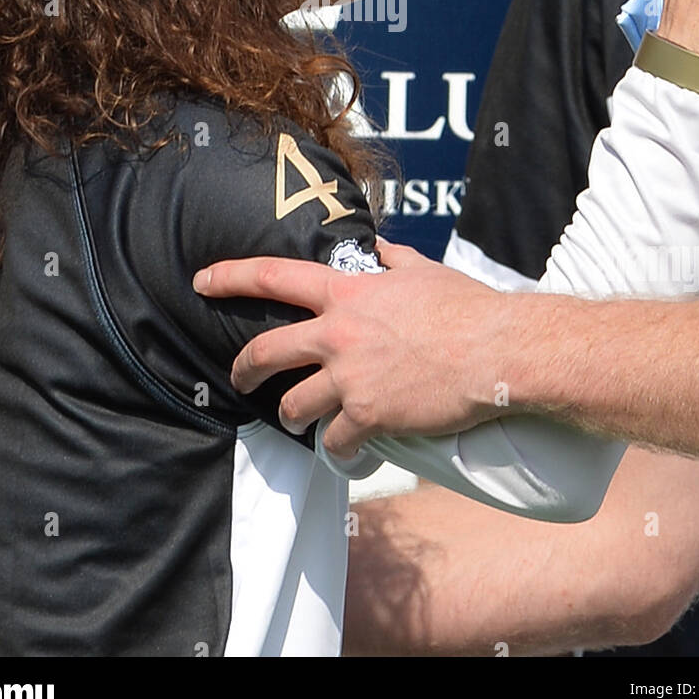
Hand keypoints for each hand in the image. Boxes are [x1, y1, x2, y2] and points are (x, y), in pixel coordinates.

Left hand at [193, 240, 504, 456]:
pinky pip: (335, 443)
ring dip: (294, 415)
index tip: (202, 281)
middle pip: (266, 351)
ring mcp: (350, 377)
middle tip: (238, 377)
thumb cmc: (467, 307)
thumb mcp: (425, 270)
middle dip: (244, 368)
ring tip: (304, 421)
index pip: (274, 276)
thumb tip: (381, 249)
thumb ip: (395, 260)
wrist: (497, 350)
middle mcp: (339, 333)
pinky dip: (339, 449)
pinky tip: (349, 450)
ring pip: (294, 405)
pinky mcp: (369, 415)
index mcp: (349, 292)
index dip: (231, 277)